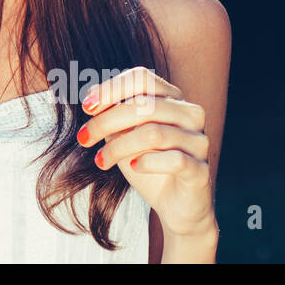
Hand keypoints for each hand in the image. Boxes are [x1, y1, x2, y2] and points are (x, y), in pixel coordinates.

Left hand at [77, 66, 215, 239]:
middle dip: (106, 121)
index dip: (111, 89)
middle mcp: (190, 114)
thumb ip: (112, 115)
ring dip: (118, 147)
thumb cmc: (147, 164)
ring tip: (101, 160)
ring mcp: (198, 141)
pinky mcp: (201, 170)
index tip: (86, 107)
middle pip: (144, 105)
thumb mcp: (123, 136)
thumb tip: (91, 98)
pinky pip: (174, 160)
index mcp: (173, 98)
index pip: (142, 78)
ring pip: (153, 133)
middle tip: (83, 138)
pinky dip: (148, 162)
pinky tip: (133, 167)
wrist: (174, 206)